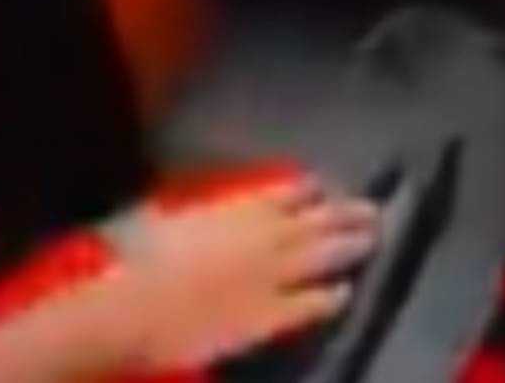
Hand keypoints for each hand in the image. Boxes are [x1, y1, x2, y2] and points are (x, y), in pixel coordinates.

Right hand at [87, 180, 379, 372]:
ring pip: (323, 258)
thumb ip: (188, 211)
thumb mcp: (157, 215)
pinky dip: (331, 297)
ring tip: (371, 240)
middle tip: (371, 211)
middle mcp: (263, 238)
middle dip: (345, 214)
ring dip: (349, 247)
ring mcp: (272, 279)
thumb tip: (192, 209)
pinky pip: (311, 305)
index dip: (306, 190)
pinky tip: (345, 293)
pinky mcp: (270, 318)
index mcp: (234, 209)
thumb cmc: (133, 257)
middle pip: (316, 222)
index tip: (322, 187)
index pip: (283, 194)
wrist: (134, 310)